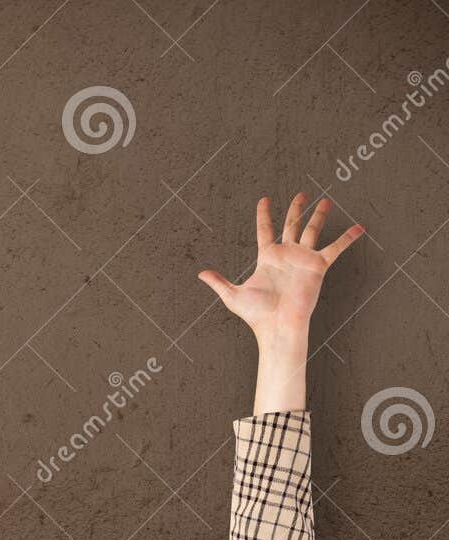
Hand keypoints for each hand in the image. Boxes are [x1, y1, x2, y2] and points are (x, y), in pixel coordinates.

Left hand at [198, 195, 362, 339]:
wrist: (276, 325)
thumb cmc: (256, 314)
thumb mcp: (232, 295)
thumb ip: (219, 281)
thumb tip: (200, 273)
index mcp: (267, 257)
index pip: (266, 230)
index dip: (264, 215)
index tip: (264, 200)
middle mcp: (287, 255)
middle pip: (292, 225)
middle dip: (296, 209)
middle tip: (300, 193)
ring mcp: (303, 259)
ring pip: (312, 230)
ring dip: (319, 215)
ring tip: (325, 201)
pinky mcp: (318, 266)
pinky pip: (335, 248)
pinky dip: (347, 238)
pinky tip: (360, 227)